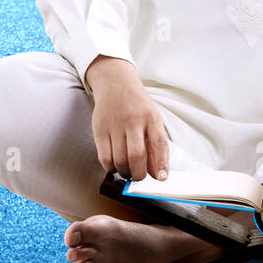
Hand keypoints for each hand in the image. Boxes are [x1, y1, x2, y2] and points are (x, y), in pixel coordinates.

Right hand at [84, 55, 169, 181]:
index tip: (162, 179)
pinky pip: (104, 157)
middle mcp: (133, 120)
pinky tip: (114, 165)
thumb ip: (155, 146)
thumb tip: (158, 174)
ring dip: (124, 172)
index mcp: (151, 117)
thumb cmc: (137, 107)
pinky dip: (110, 167)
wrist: (115, 83)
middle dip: (139, 174)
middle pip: (137, 155)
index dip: (162, 164)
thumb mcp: (152, 119)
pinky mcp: (99, 129)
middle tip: (139, 178)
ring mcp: (115, 124)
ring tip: (127, 171)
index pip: (159, 144)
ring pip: (119, 159)